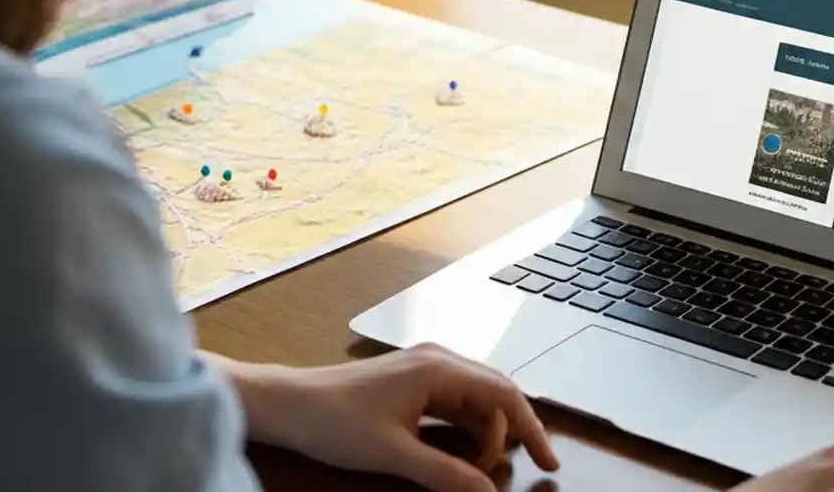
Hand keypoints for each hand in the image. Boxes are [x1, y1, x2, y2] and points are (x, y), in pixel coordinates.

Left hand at [222, 344, 559, 490]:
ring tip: (479, 470)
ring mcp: (423, 368)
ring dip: (486, 432)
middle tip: (527, 468)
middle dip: (514, 431)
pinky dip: (466, 426)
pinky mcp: (410, 380)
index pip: (505, 393)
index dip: (532, 428)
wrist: (286, 403)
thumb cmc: (332, 420)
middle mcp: (437, 360)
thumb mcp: (393, 454)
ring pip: (475, 399)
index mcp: (439, 368)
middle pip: (496, 393)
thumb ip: (444, 474)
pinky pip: (454, 401)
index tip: (547, 461)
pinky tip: (462, 452)